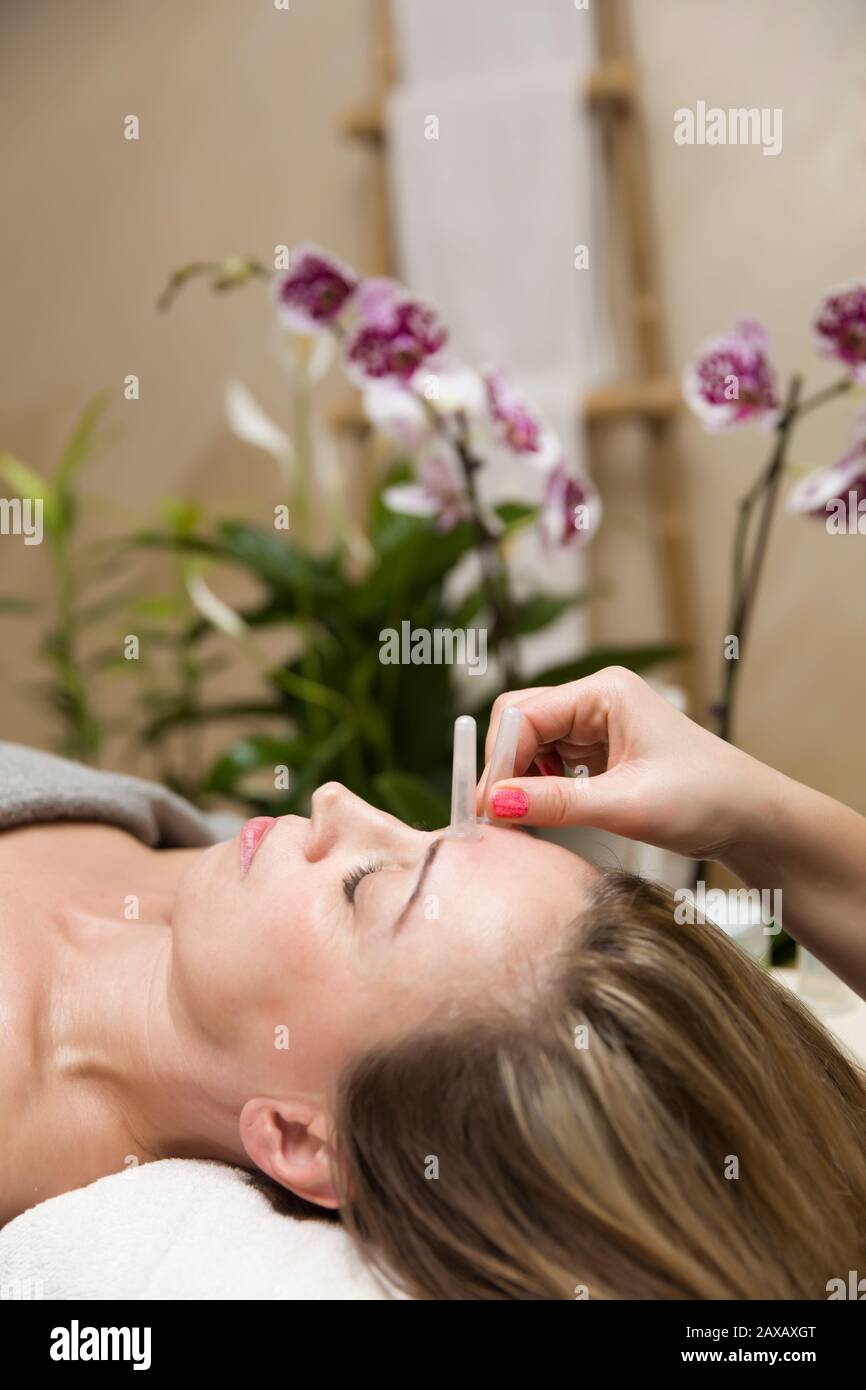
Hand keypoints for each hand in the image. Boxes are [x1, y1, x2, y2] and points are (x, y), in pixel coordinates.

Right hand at [478, 666, 774, 861]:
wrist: (752, 818)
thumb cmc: (706, 799)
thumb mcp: (626, 805)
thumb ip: (556, 803)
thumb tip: (494, 804)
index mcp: (604, 693)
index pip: (523, 713)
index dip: (500, 760)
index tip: (487, 808)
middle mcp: (596, 700)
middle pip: (520, 722)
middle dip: (505, 767)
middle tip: (498, 817)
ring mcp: (597, 724)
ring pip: (531, 745)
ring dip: (520, 780)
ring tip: (524, 820)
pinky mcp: (600, 751)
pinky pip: (550, 763)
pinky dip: (539, 788)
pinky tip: (546, 814)